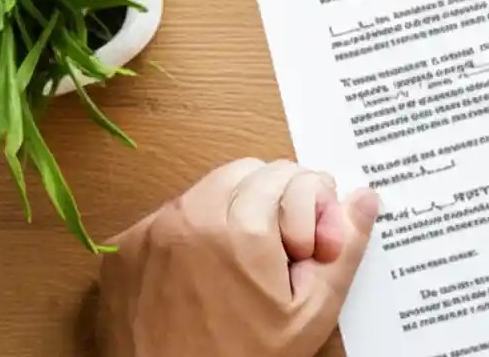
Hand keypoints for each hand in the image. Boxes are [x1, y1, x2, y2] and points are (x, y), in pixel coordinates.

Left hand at [96, 158, 379, 356]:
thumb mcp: (309, 316)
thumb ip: (344, 251)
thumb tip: (364, 200)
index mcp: (241, 229)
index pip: (292, 175)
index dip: (314, 208)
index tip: (310, 250)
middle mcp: (190, 217)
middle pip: (251, 171)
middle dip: (277, 201)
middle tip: (284, 251)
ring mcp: (151, 230)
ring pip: (210, 186)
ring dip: (238, 209)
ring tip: (247, 263)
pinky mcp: (124, 248)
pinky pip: (172, 213)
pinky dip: (196, 229)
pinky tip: (208, 271)